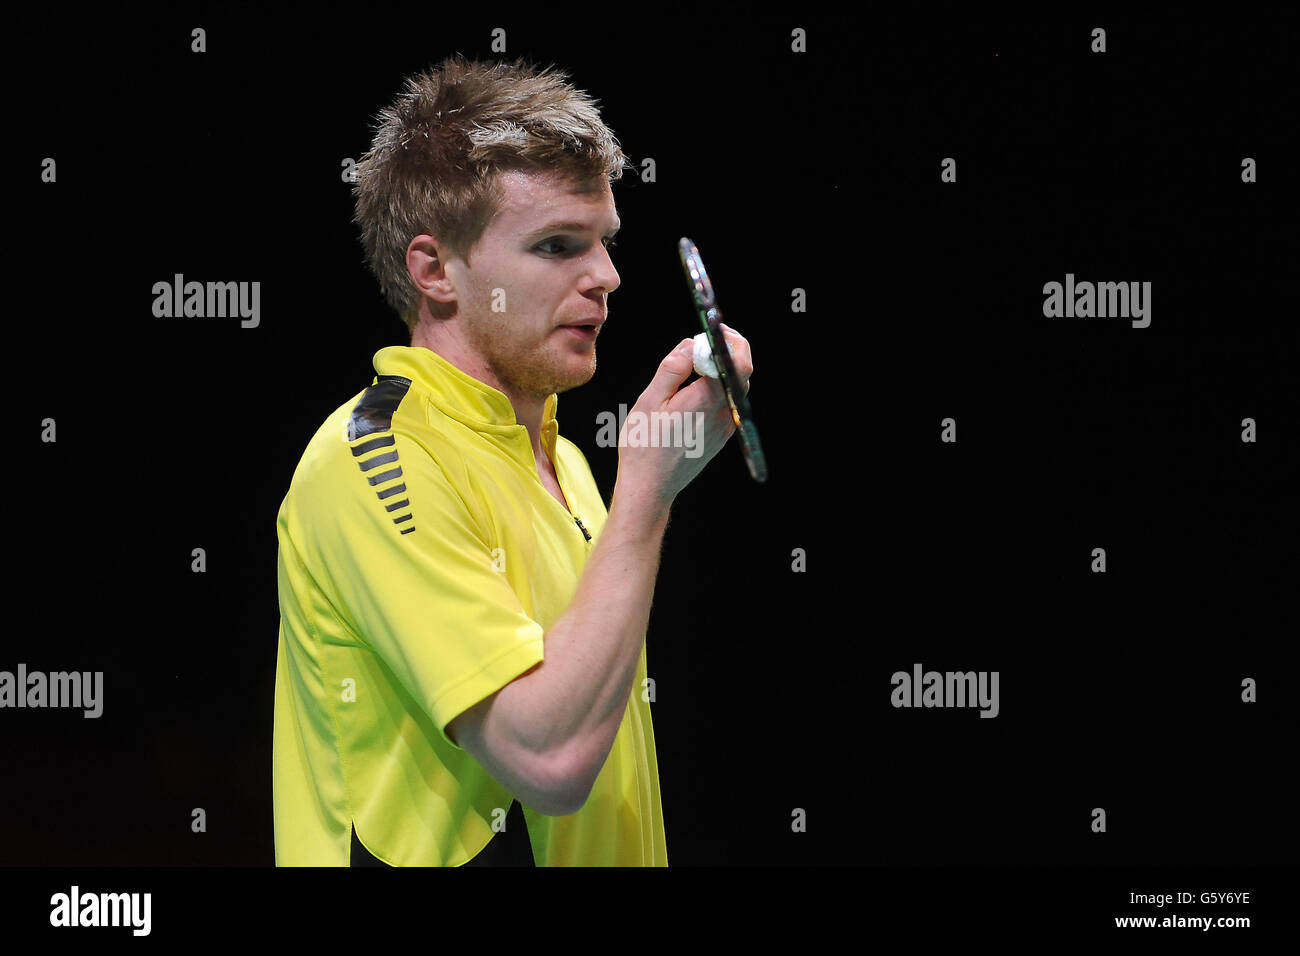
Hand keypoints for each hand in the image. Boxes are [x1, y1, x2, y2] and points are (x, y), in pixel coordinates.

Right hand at [614, 324, 752, 507]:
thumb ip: (673, 369)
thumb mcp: (650, 400)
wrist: (650, 487)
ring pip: (735, 388)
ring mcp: (724, 427)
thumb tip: (692, 345)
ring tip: (695, 364)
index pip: (738, 362)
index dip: (731, 340)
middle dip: (726, 351)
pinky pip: (728, 403)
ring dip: (721, 370)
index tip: (712, 331)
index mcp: (706, 401)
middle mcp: (722, 414)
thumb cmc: (644, 446)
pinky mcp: (721, 436)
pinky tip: (695, 388)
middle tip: (702, 343)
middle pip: (740, 373)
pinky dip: (718, 388)